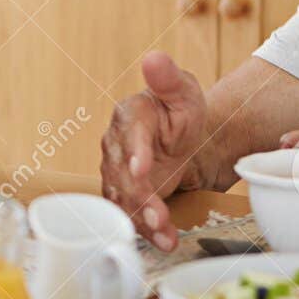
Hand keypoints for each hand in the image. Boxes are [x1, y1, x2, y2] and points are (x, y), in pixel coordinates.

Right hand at [101, 52, 207, 250]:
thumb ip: (168, 79)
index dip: (134, 154)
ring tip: (165, 235)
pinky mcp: (123, 193)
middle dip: (141, 197)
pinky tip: (163, 241)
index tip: (142, 169)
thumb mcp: (183, 92)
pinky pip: (129, 214)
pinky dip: (145, 230)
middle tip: (159, 216)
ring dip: (142, 219)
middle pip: (122, 174)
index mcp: (129, 115)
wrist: (183, 140)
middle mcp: (115, 145)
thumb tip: (154, 58)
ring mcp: (116, 171)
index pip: (129, 135)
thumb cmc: (181, 112)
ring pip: (123, 198)